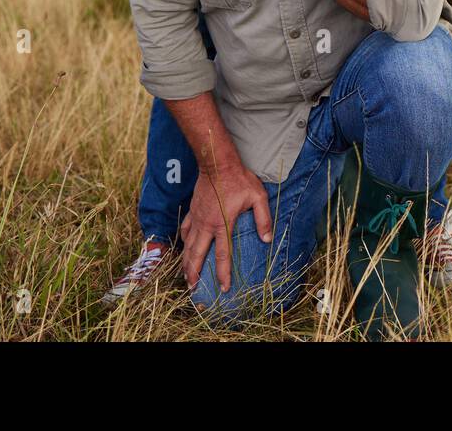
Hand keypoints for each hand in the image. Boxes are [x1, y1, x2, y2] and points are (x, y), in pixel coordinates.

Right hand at [179, 163, 272, 292]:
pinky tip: (185, 248)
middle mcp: (207, 224)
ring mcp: (197, 218)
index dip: (223, 273)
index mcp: (223, 224)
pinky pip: (185, 229)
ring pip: (189, 245)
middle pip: (198, 254)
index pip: (222, 255)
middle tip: (193, 289)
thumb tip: (267, 239)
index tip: (223, 288)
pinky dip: (184, 241)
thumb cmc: (240, 179)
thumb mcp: (258, 197)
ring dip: (186, 262)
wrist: (217, 163)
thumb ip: (263, 219)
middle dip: (194, 273)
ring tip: (185, 276)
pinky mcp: (192, 210)